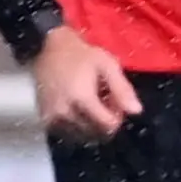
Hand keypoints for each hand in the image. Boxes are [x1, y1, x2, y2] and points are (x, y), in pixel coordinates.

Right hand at [30, 27, 142, 142]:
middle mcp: (66, 112)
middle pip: (95, 131)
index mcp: (83, 99)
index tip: (115, 102)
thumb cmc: (80, 54)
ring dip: (90, 124)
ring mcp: (52, 117)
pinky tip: (76, 108)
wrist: (46, 47)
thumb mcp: (107, 64)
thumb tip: (136, 111)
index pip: (108, 125)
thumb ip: (122, 89)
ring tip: (88, 104)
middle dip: (103, 120)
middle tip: (102, 100)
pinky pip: (66, 132)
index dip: (117, 116)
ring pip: (81, 134)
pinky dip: (75, 124)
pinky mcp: (45, 118)